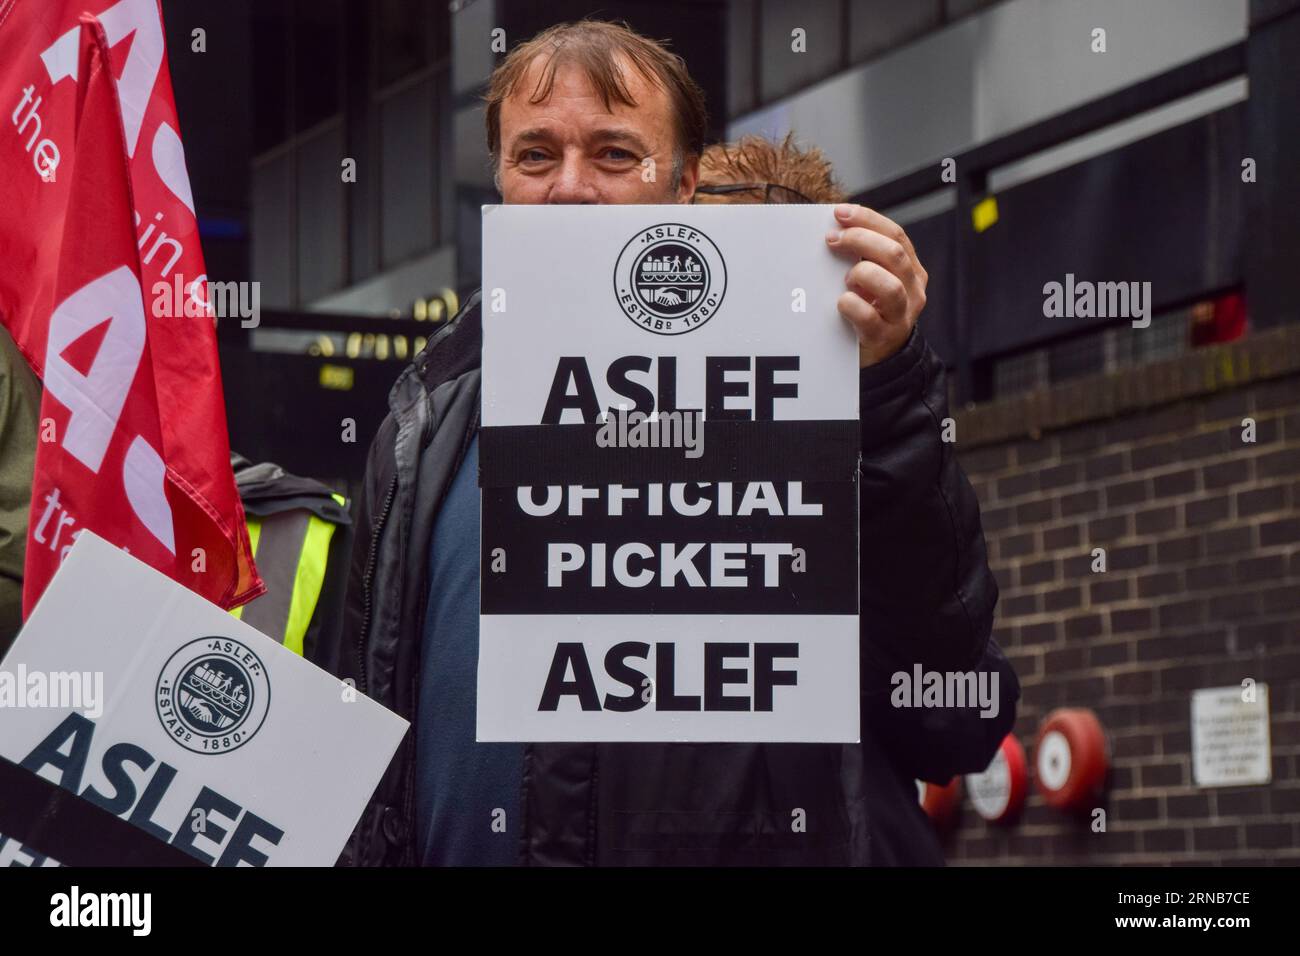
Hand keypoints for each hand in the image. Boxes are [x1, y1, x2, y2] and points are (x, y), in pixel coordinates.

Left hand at [825, 203, 927, 367]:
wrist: (878, 354)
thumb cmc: (868, 307)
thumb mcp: (872, 279)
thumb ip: (862, 256)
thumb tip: (833, 228)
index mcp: (911, 268)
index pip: (896, 234)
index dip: (867, 219)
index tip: (839, 213)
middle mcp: (913, 289)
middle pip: (894, 254)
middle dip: (860, 240)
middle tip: (832, 240)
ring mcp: (902, 314)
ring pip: (890, 286)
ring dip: (861, 275)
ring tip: (845, 280)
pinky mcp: (884, 336)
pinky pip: (869, 317)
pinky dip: (851, 305)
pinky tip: (840, 302)